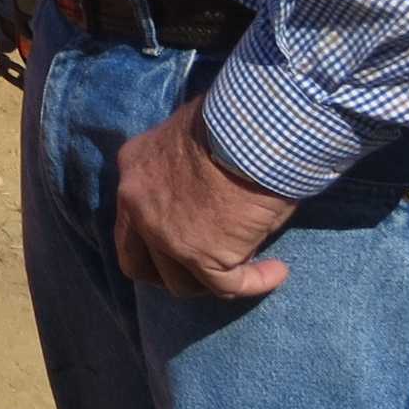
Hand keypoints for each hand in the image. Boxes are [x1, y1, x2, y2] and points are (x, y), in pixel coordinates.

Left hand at [112, 99, 294, 299]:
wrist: (251, 130)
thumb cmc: (233, 121)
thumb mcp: (193, 135)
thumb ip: (189, 167)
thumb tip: (212, 191)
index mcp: (135, 166)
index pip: (131, 215)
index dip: (155, 234)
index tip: (188, 234)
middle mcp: (136, 204)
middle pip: (136, 261)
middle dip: (165, 272)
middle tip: (199, 271)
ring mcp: (164, 234)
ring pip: (179, 282)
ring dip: (209, 280)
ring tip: (244, 268)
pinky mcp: (199, 255)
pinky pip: (225, 287)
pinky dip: (254, 283)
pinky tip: (277, 272)